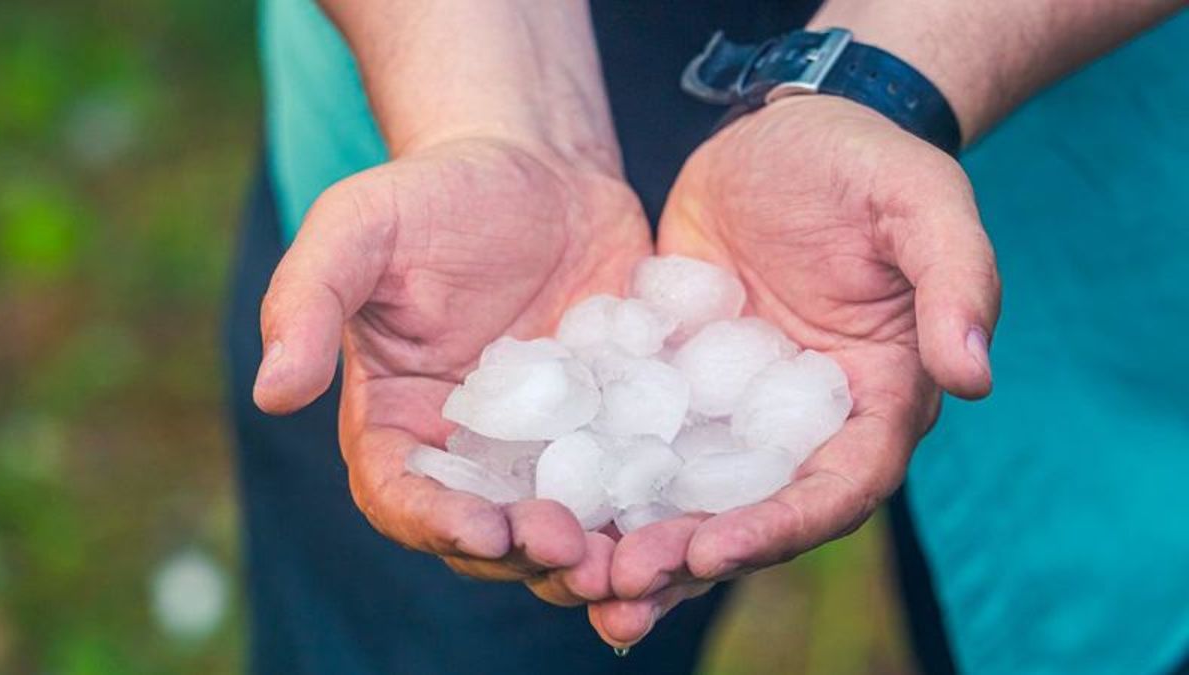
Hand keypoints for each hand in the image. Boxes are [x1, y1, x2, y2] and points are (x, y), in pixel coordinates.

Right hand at [253, 136, 651, 606]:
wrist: (539, 168)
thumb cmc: (435, 192)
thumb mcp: (360, 227)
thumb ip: (307, 300)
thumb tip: (270, 393)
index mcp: (400, 422)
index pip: (403, 496)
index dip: (437, 523)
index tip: (482, 528)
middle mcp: (472, 451)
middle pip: (493, 530)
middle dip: (529, 554)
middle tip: (574, 553)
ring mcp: (549, 446)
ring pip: (567, 523)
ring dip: (596, 554)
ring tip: (634, 559)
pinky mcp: (614, 427)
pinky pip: (633, 478)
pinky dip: (654, 507)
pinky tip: (688, 512)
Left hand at [589, 96, 1000, 645]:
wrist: (783, 134)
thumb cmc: (864, 163)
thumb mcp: (919, 203)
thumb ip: (956, 282)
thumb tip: (974, 376)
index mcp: (875, 398)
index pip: (839, 486)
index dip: (782, 527)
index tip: (712, 550)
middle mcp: (804, 422)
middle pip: (755, 511)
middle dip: (694, 556)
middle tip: (623, 589)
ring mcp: (735, 407)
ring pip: (692, 492)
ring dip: (642, 541)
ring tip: (580, 578)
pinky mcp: (678, 381)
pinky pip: (640, 436)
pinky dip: (603, 475)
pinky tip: (548, 503)